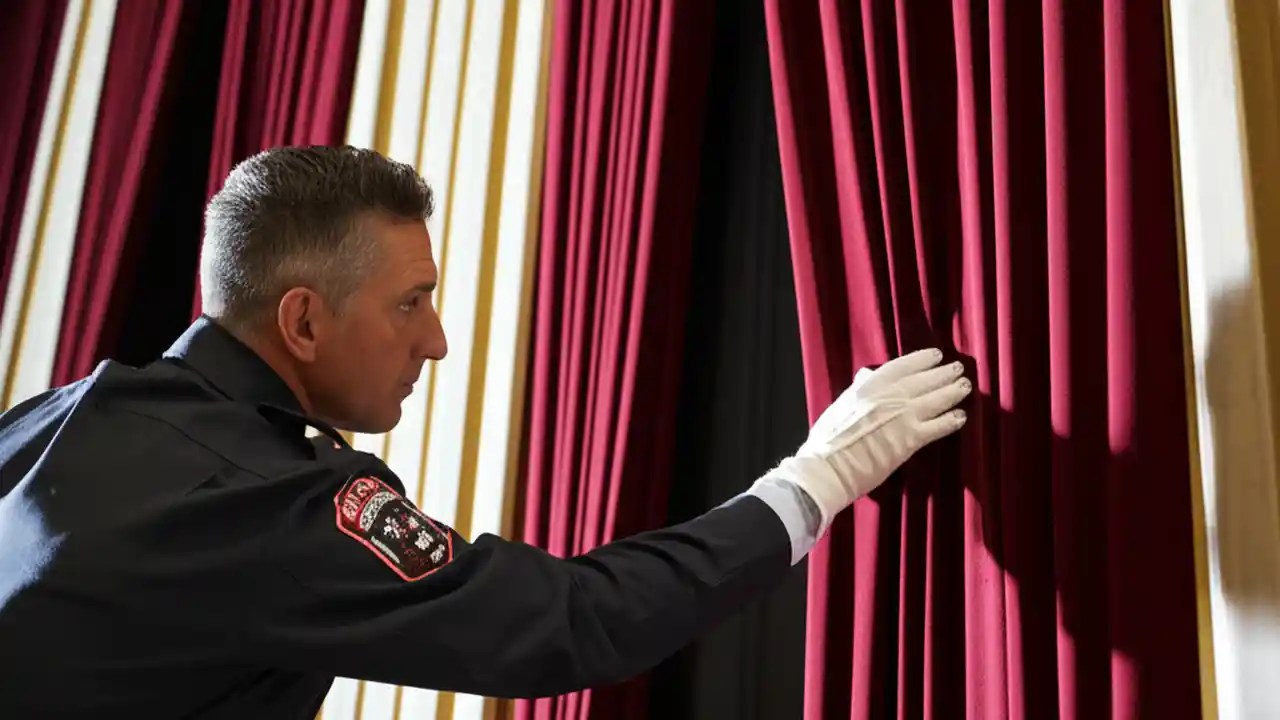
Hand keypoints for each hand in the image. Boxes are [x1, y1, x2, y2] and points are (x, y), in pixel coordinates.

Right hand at [771, 348, 970, 535]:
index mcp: (868, 385)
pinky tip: (961, 416)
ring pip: (935, 399)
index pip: (902, 366)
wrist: (829, 467)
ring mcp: (902, 416)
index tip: (936, 355)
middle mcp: (889, 395)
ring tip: (965, 387)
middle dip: (943, 374)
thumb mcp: (840, 405)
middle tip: (958, 369)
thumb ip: (857, 390)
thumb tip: (866, 375)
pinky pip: (938, 426)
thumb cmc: (827, 440)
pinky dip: (951, 420)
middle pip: (924, 380)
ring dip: (952, 392)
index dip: (922, 359)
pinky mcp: (911, 438)